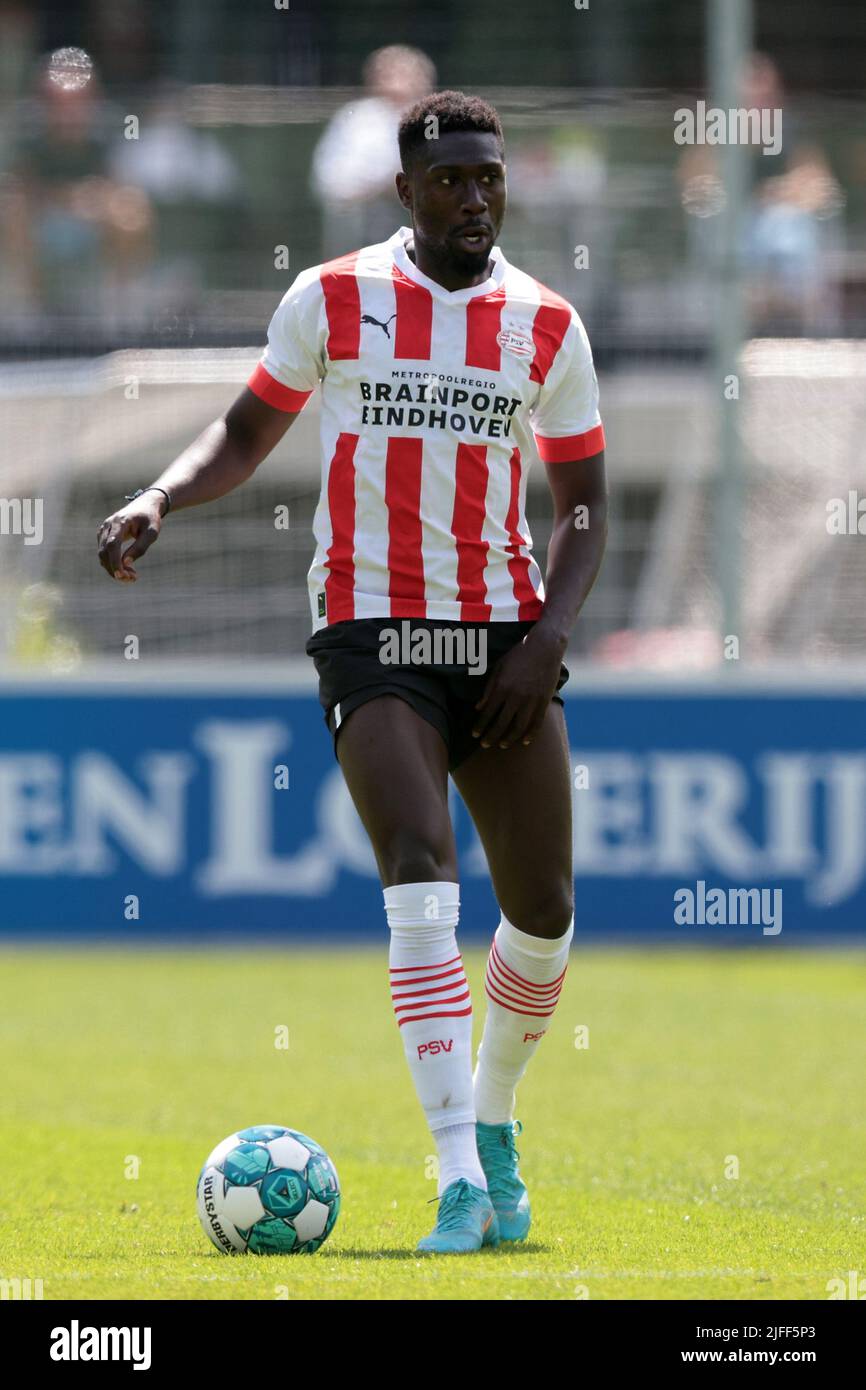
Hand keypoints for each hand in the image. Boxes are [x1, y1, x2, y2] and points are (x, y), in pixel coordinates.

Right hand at [96, 495, 165, 581]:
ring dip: (114, 569)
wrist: (144, 505)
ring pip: (102, 555)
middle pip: (104, 552)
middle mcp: (108, 526)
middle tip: (132, 579)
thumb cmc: (150, 519)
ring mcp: (103, 531)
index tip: (121, 575)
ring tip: (133, 576)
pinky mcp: (104, 536)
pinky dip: (113, 564)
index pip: (112, 544)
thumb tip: (126, 564)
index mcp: (120, 522)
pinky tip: (127, 569)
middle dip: (115, 569)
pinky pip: (104, 553)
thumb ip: (140, 547)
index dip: (115, 561)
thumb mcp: (152, 533)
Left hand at [471, 627, 565, 749]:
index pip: (487, 713)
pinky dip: (530, 734)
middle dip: (491, 736)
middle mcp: (516, 696)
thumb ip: (489, 688)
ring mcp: (531, 700)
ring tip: (503, 745)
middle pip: (501, 724)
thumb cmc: (518, 654)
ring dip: (509, 739)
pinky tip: (524, 742)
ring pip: (519, 727)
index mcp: (502, 687)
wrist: (545, 647)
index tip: (474, 734)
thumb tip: (478, 707)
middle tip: (484, 745)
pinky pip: (537, 723)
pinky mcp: (544, 701)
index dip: (480, 726)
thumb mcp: (499, 667)